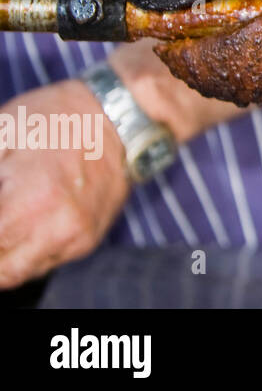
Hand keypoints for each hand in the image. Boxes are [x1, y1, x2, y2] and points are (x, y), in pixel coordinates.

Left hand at [0, 78, 128, 289]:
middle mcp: (57, 227)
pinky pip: (47, 262)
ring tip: (7, 222)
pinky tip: (25, 223)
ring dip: (5, 256)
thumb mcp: (3, 133)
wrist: (121, 117)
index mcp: (31, 200)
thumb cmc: (57, 117)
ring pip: (21, 273)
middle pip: (3, 270)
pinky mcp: (89, 239)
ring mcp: (76, 236)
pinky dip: (27, 251)